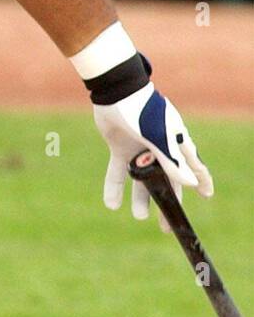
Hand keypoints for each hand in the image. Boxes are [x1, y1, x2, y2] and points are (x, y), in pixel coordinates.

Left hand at [94, 82, 212, 219]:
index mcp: (175, 143)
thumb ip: (172, 161)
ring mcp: (139, 148)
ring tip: (138, 216)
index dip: (201, 181)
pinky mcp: (119, 147)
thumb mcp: (158, 137)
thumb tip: (190, 184)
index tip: (206, 195)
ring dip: (140, 198)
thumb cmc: (142, 110)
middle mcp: (159, 148)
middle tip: (165, 226)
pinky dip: (115, 187)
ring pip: (142, 179)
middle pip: (167, 181)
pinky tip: (111, 204)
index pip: (193, 166)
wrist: (114, 90)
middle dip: (167, 202)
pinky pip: (117, 171)